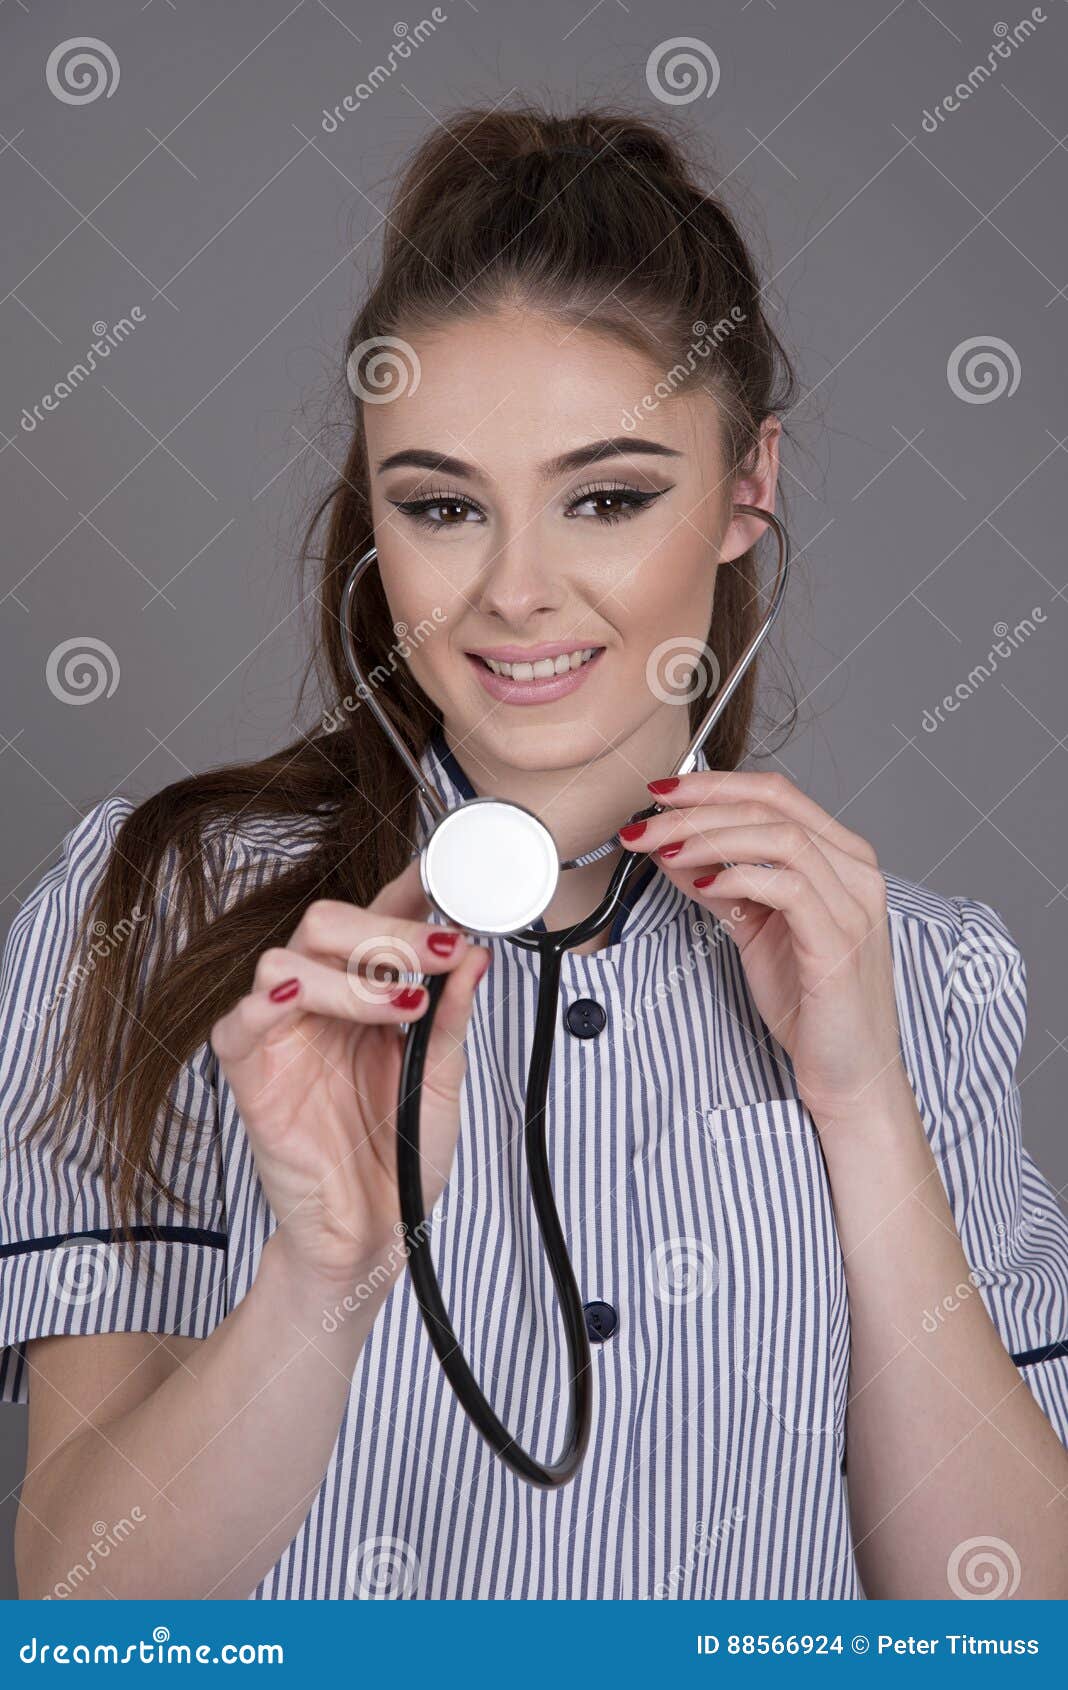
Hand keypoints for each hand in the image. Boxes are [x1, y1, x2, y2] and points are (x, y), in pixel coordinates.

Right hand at [210, 859, 490, 1293]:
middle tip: (439, 950)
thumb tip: (477, 953)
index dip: (407, 890)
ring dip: (351, 973)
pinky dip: (268, 1001)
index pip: (378, 920)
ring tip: (403, 1005)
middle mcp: (320, 1002)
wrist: (374, 1233)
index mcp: (367, 993)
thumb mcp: (442, 1077)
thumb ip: (452, 1015)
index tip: (450, 874)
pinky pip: (239, 1020)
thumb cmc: (402, 1154)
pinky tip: (304, 998)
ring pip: (286, 958)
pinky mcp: (251, 1074)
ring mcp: (282, 1035)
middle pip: (327, 922)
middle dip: (387, 928)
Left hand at [619, 769, 910, 1124]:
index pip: (776, 793)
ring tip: (664, 851)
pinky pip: (788, 886)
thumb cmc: (811, 1005)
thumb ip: (720, 884)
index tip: (661, 792)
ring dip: (710, 837)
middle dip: (698, 807)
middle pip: (773, 805)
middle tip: (647, 824)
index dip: (713, 784)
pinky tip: (704, 887)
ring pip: (779, 836)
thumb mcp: (754, 930)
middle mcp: (855, 872)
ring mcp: (853, 905)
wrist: (850, 1075)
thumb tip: (670, 847)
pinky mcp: (840, 941)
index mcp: (841, 860)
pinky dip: (738, 877)